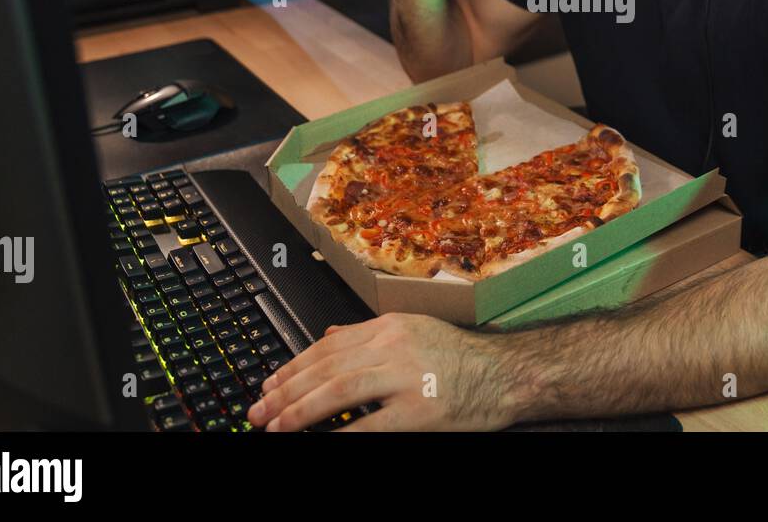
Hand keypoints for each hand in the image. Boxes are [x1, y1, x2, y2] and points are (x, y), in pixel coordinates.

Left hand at [248, 313, 520, 431]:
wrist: (508, 373)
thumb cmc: (463, 357)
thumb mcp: (415, 330)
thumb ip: (370, 334)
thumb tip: (328, 335)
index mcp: (390, 327)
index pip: (328, 344)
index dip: (293, 366)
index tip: (269, 384)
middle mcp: (394, 346)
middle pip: (326, 367)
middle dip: (286, 391)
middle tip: (259, 411)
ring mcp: (407, 378)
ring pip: (339, 390)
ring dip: (301, 411)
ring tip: (276, 426)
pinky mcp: (419, 411)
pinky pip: (370, 426)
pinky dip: (340, 435)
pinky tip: (319, 442)